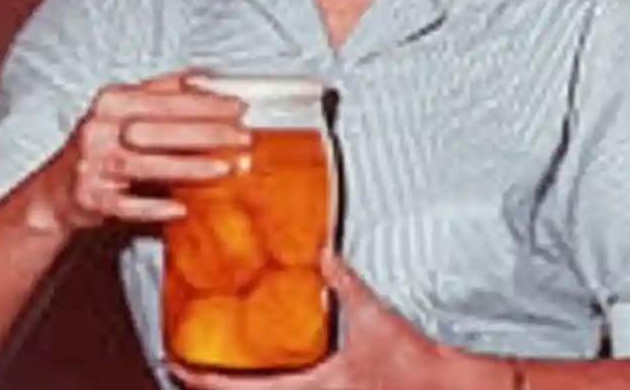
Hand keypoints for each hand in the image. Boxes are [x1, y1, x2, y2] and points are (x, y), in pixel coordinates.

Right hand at [35, 69, 249, 232]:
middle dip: (206, 133)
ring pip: (144, 165)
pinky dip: (154, 207)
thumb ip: (163, 91)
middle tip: (242, 137)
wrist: (57, 190)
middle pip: (158, 129)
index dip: (205, 103)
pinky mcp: (90, 197)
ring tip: (226, 167)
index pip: (165, 98)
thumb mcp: (125, 108)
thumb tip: (207, 77)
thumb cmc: (103, 143)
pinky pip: (126, 205)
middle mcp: (98, 128)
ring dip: (189, 167)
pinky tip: (182, 207)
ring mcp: (91, 164)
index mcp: (111, 100)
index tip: (240, 107)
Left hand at [170, 251, 505, 389]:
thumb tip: (323, 252)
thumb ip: (346, 285)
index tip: (178, 365)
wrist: (451, 389)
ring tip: (216, 371)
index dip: (206, 380)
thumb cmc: (415, 364)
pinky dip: (273, 386)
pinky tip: (269, 372)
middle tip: (182, 367)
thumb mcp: (375, 319)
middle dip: (213, 388)